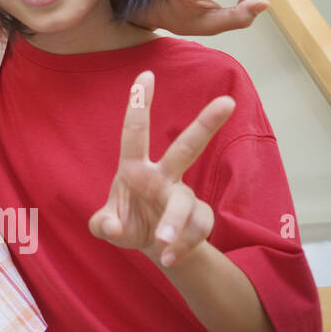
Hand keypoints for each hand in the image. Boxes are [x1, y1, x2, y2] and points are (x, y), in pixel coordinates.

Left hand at [89, 71, 233, 267]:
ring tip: (162, 241)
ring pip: (185, 204)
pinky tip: (168, 257)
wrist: (153, 248)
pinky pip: (196, 229)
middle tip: (227, 102)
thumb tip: (112, 226)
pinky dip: (181, 245)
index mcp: (135, 168)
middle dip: (206, 123)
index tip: (145, 74)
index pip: (135, 131)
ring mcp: (183, 195)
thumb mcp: (107, 226)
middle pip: (187, 147)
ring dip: (176, 224)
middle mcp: (163, 176)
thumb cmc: (126, 223)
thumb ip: (103, 225)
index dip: (139, 103)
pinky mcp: (199, 217)